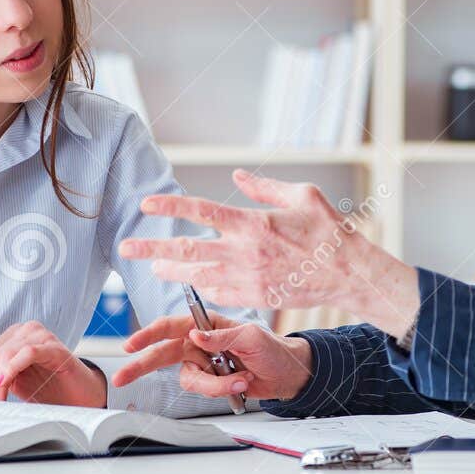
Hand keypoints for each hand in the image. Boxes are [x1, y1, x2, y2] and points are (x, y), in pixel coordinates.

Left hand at [0, 321, 107, 406]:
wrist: (78, 398)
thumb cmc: (49, 386)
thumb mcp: (12, 377)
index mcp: (16, 335)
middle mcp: (28, 331)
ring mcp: (42, 336)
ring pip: (9, 352)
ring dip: (2, 378)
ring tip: (2, 397)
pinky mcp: (55, 348)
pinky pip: (29, 352)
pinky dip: (14, 367)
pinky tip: (8, 381)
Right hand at [112, 313, 313, 401]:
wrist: (288, 374)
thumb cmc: (272, 348)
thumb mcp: (250, 337)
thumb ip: (221, 337)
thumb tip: (195, 335)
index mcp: (205, 324)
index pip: (171, 326)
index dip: (149, 335)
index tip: (131, 345)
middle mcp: (199, 343)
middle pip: (163, 354)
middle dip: (142, 365)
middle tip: (122, 377)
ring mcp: (203, 364)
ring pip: (189, 380)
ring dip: (214, 384)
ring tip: (240, 379)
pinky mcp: (211, 383)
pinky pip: (204, 391)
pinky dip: (222, 390)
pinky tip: (241, 384)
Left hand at [117, 169, 419, 336]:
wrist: (348, 274)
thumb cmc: (328, 231)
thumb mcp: (302, 195)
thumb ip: (264, 187)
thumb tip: (237, 176)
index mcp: (252, 222)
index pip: (201, 211)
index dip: (170, 206)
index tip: (146, 204)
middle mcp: (244, 251)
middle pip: (187, 249)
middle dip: (153, 248)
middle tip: (127, 246)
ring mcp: (247, 278)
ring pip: (197, 275)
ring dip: (171, 270)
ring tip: (152, 266)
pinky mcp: (255, 297)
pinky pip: (218, 293)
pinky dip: (200, 287)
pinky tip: (189, 281)